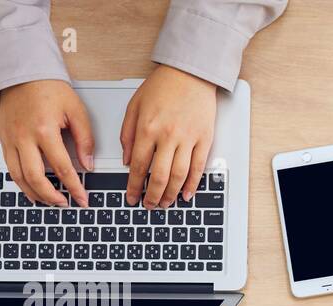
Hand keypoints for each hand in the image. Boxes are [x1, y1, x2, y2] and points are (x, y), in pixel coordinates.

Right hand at [0, 80, 93, 206]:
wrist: (21, 73)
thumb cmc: (48, 88)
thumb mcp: (76, 111)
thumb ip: (85, 140)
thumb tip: (88, 165)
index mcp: (44, 130)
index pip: (62, 168)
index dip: (74, 188)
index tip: (82, 200)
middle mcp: (24, 137)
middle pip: (35, 177)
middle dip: (51, 196)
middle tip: (64, 204)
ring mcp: (10, 139)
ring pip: (18, 176)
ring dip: (34, 193)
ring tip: (49, 201)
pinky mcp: (3, 139)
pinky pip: (10, 167)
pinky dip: (21, 183)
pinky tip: (32, 190)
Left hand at [121, 65, 216, 208]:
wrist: (190, 73)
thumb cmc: (163, 87)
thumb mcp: (135, 106)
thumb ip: (128, 134)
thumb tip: (128, 161)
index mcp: (147, 128)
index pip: (138, 166)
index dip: (134, 186)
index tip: (132, 197)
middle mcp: (167, 136)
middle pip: (158, 176)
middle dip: (152, 196)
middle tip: (149, 205)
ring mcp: (188, 139)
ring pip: (178, 176)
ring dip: (170, 194)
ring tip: (165, 203)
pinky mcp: (204, 139)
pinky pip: (198, 168)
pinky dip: (192, 185)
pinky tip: (186, 194)